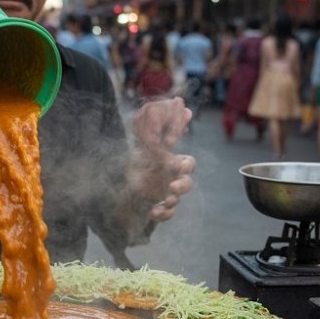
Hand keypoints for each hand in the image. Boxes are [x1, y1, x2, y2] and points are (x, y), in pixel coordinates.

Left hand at [130, 97, 195, 221]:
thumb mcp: (148, 144)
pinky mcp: (160, 205)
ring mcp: (168, 192)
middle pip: (187, 183)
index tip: (178, 165)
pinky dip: (163, 215)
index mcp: (173, 162)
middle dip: (182, 185)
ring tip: (166, 199)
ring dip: (173, 200)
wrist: (132, 182)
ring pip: (178, 199)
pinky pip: (168, 213)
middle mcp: (174, 178)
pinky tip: (154, 212)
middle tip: (172, 186)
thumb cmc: (144, 160)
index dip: (185, 165)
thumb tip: (181, 104)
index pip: (187, 163)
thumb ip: (163, 127)